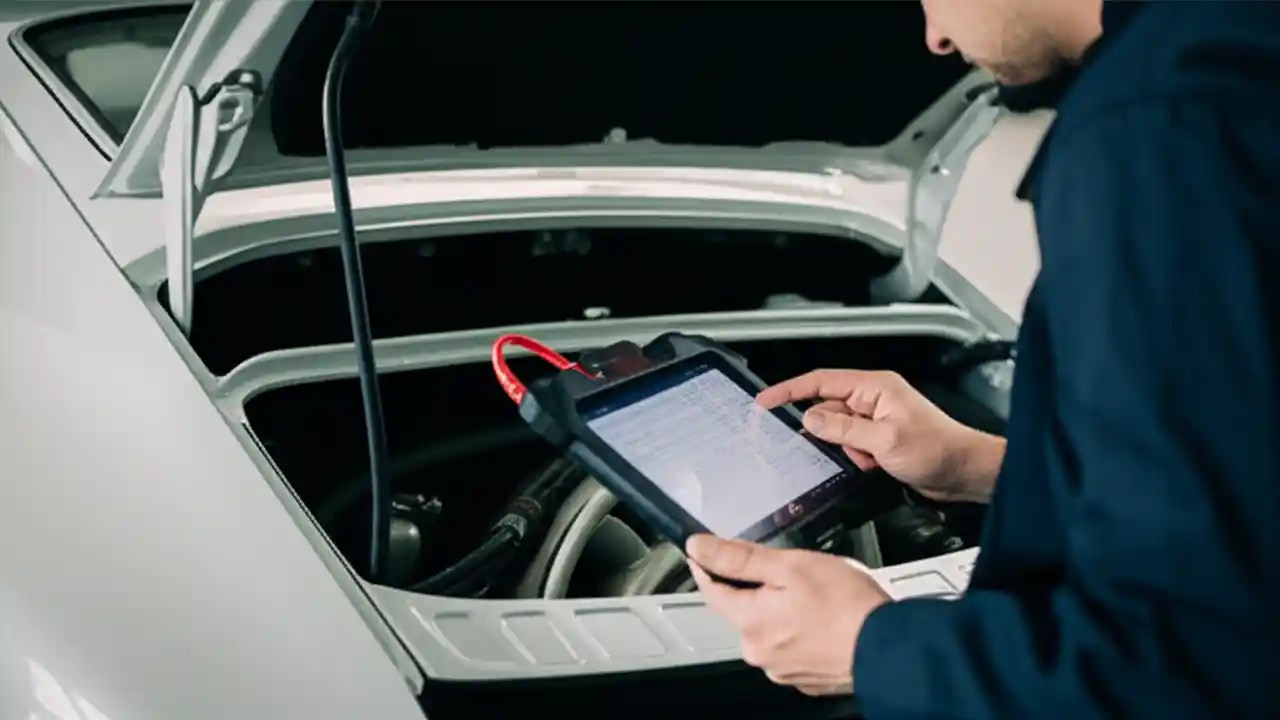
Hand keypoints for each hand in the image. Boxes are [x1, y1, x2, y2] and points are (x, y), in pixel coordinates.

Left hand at [685, 534, 890, 696]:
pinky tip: (822, 620)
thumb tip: (699, 547)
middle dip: (756, 589)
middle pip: (742, 610)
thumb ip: (740, 557)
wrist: (890, 648)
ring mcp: (782, 669)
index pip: (711, 591)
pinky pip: (790, 647)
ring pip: (768, 629)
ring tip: (814, 597)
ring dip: (780, 611)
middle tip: (787, 572)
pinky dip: (798, 631)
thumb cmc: (847, 606)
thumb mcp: (790, 565)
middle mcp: (759, 652)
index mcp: (750, 622)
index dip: (706, 567)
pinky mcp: (804, 677)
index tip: (703, 554)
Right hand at [757, 369, 1003, 503]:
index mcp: (874, 387)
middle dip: (824, 431)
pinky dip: (852, 457)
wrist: (964, 472)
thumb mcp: (884, 439)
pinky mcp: (879, 439)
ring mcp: (876, 420)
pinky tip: (868, 466)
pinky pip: (850, 444)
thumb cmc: (937, 449)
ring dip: (843, 448)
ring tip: (864, 459)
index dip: (789, 390)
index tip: (765, 400)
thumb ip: (843, 428)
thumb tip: (810, 418)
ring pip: (837, 431)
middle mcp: (873, 399)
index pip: (821, 381)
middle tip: (821, 444)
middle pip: (827, 408)